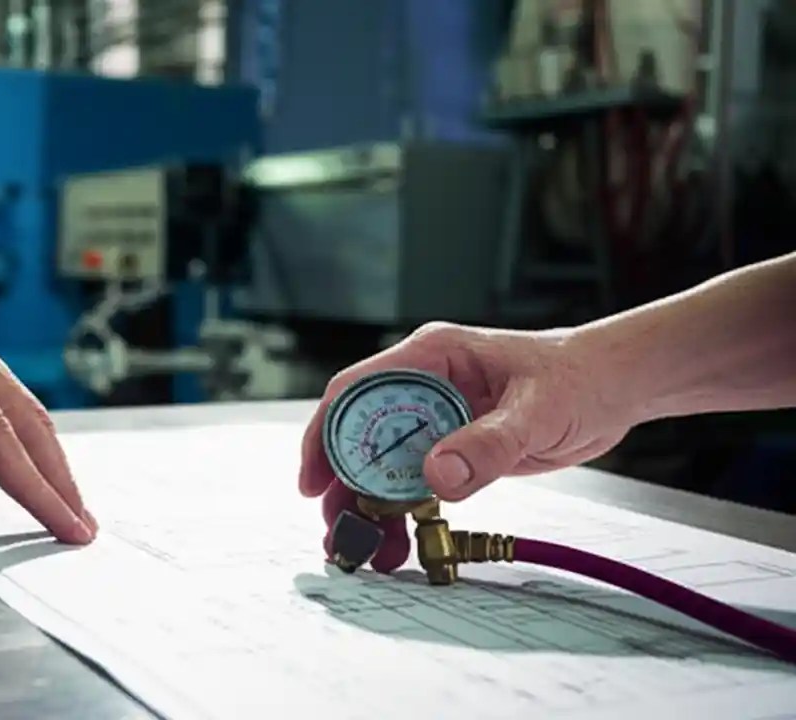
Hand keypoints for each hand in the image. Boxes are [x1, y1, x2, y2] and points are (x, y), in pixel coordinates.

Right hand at [298, 322, 630, 548]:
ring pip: (381, 464)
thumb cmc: (579, 376)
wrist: (614, 388)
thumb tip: (437, 475)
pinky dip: (402, 513)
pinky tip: (398, 541)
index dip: (327, 433)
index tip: (316, 477)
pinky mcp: (452, 446)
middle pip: (360, 434)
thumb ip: (488, 443)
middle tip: (337, 528)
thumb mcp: (537, 410)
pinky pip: (413, 482)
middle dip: (343, 484)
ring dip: (369, 506)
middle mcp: (423, 385)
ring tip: (364, 548)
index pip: (356, 391)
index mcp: (430, 356)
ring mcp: (435, 417)